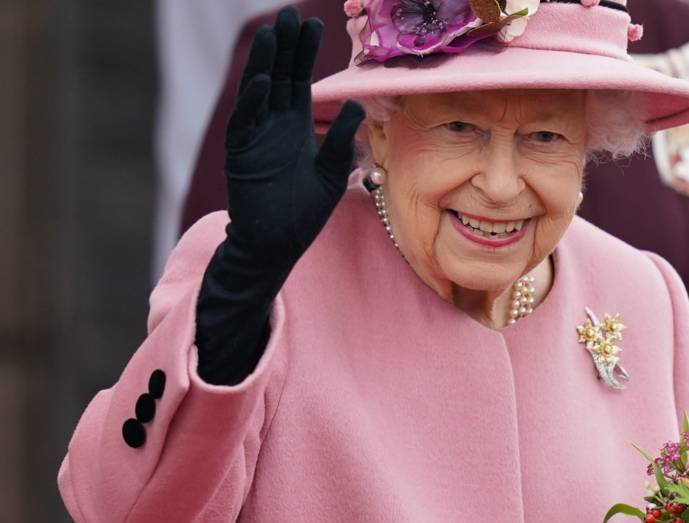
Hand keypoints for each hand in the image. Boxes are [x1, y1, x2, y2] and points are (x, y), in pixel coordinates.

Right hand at [224, 6, 364, 268]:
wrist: (276, 244)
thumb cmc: (303, 213)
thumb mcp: (332, 174)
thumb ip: (341, 141)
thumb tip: (356, 104)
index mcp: (297, 127)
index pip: (300, 81)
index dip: (305, 54)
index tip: (314, 25)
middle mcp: (274, 126)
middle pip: (280, 76)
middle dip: (285, 47)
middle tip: (289, 15)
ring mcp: (255, 137)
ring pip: (259, 91)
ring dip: (265, 63)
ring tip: (272, 34)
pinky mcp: (241, 154)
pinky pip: (245, 121)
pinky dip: (253, 101)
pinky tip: (263, 80)